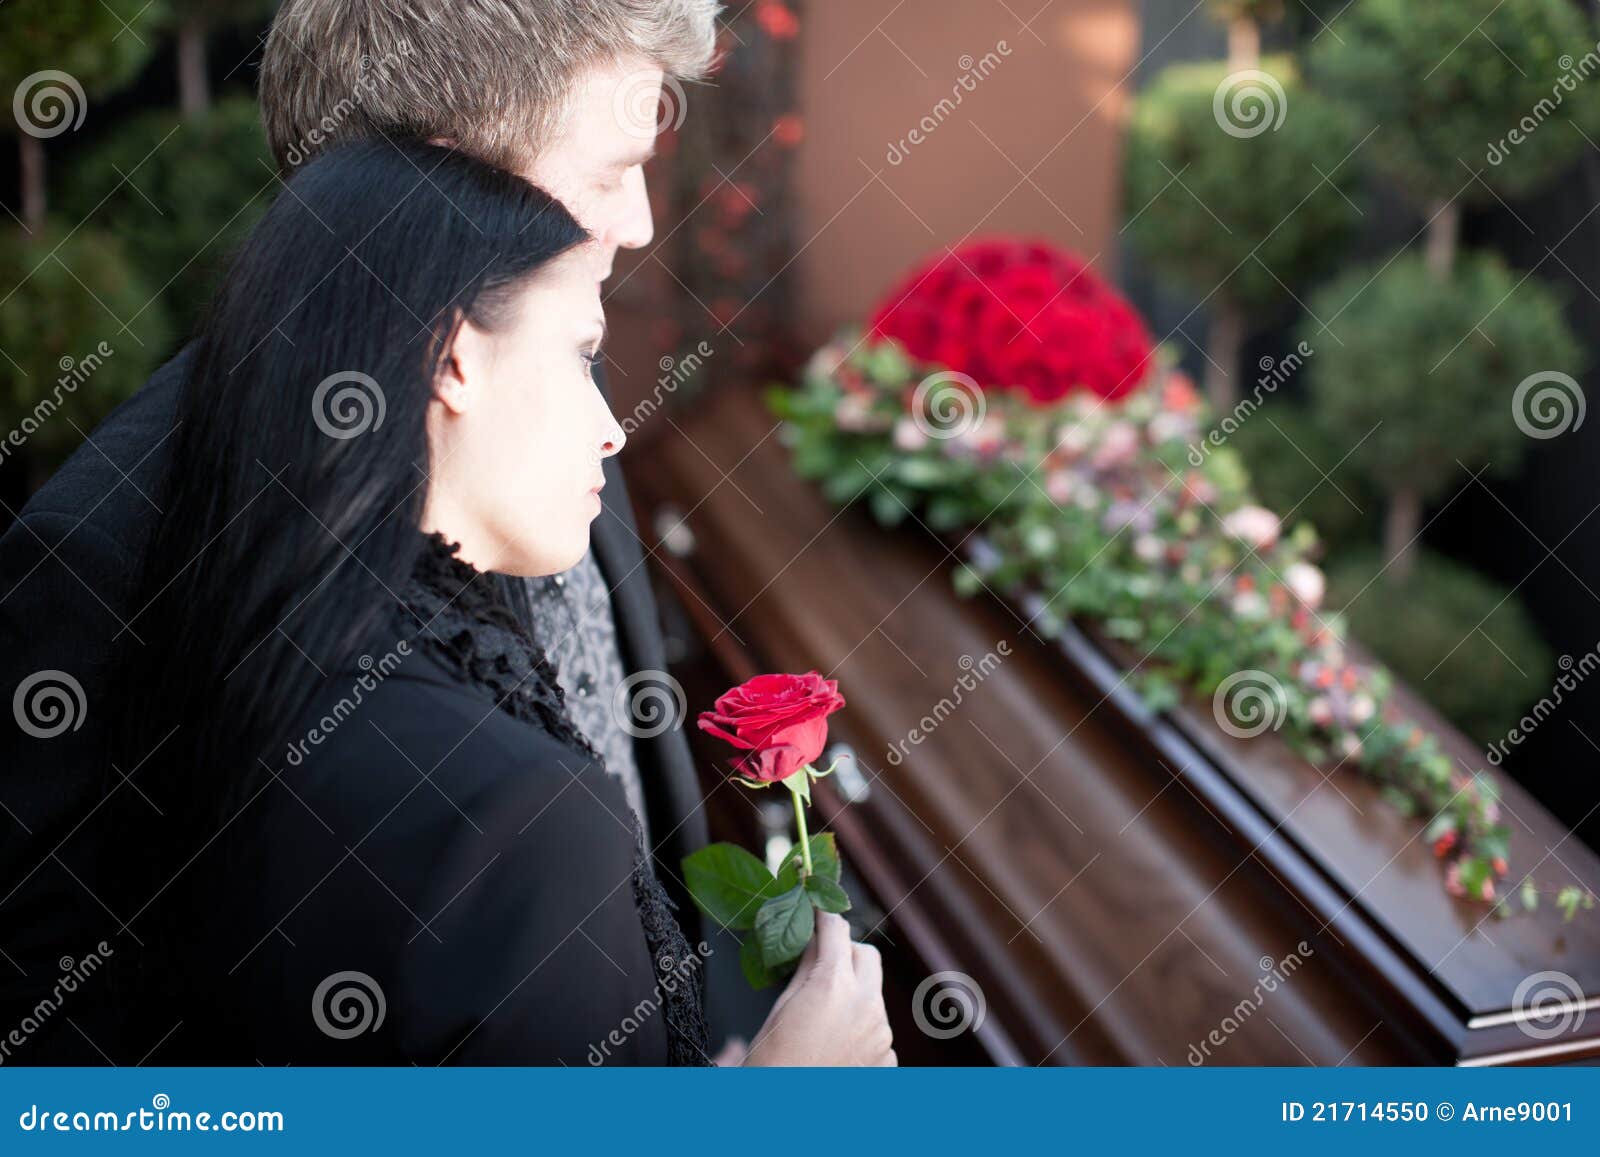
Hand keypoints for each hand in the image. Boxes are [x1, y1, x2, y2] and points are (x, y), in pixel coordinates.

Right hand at [743, 911, 896, 1066]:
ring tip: (821, 1019)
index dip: (825, 917)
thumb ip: (805, 968)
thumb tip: (813, 942)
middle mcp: (866, 1005)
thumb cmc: (772, 1066)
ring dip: (852, 995)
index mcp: (834, 985)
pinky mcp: (887, 1061)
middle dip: (847, 954)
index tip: (818, 912)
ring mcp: (881, 1035)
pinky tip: (834, 1047)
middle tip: (822, 963)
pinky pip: (876, 1031)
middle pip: (867, 957)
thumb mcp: (781, 1009)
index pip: (837, 930)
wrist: (785, 1116)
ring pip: (872, 996)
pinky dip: (859, 1031)